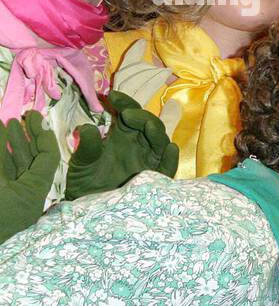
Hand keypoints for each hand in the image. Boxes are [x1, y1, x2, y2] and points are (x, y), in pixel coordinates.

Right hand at [0, 110, 58, 242]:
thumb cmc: (3, 214)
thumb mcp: (15, 188)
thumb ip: (12, 162)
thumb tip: (1, 129)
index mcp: (32, 195)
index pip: (47, 160)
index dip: (42, 137)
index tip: (35, 119)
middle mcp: (23, 196)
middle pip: (30, 161)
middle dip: (24, 138)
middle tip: (19, 118)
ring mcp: (11, 197)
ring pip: (13, 166)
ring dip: (8, 144)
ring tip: (3, 123)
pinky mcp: (4, 196)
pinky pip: (5, 175)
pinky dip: (3, 158)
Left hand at [63, 90, 178, 199]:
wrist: (90, 210)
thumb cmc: (86, 183)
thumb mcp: (81, 162)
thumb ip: (87, 146)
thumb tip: (88, 127)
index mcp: (124, 136)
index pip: (131, 113)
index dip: (125, 103)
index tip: (111, 96)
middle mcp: (140, 146)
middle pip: (150, 125)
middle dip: (142, 117)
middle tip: (127, 115)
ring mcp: (149, 161)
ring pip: (161, 141)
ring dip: (156, 132)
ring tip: (147, 126)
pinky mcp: (156, 179)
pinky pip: (168, 167)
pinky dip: (170, 158)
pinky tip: (169, 148)